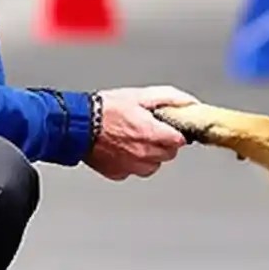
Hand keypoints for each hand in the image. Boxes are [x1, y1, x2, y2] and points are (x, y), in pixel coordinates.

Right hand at [83, 85, 198, 180]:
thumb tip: (190, 103)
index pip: (180, 140)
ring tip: (133, 139)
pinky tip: (122, 148)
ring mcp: (132, 166)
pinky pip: (134, 171)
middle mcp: (145, 154)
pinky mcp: (119, 173)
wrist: (78, 124)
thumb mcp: (141, 95)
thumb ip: (170, 98)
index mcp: (152, 133)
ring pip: (153, 165)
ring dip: (149, 155)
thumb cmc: (106, 108)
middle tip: (148, 130)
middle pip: (168, 154)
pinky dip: (131, 162)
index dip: (174, 132)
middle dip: (163, 143)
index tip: (168, 127)